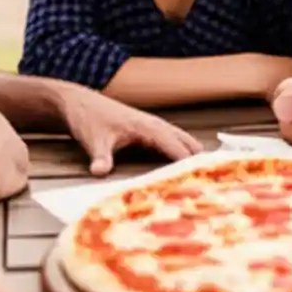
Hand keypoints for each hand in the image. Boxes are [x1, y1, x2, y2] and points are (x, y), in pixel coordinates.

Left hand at [59, 86, 203, 175]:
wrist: (79, 103)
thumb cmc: (88, 118)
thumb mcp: (93, 140)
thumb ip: (100, 157)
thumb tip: (100, 173)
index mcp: (149, 128)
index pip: (178, 149)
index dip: (191, 166)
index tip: (205, 183)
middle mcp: (157, 126)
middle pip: (190, 145)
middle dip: (200, 163)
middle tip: (211, 188)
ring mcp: (154, 127)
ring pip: (184, 143)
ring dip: (192, 159)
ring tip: (203, 183)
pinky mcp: (149, 131)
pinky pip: (174, 144)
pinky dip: (182, 156)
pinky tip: (182, 173)